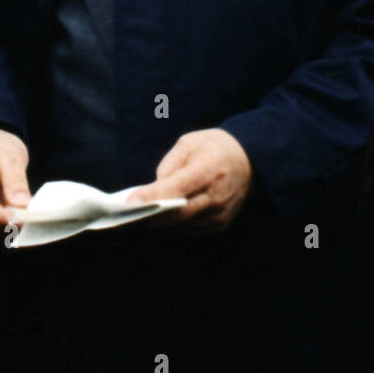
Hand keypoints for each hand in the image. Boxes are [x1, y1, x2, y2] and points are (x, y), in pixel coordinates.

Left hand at [128, 128, 252, 232]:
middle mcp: (217, 195)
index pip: (178, 188)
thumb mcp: (190, 142)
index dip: (153, 197)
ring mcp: (220, 214)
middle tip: (123, 219)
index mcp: (210, 169)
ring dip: (158, 225)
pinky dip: (173, 227)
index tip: (130, 202)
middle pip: (177, 214)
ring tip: (133, 222)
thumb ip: (170, 164)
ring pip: (181, 226)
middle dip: (149, 218)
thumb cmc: (214, 147)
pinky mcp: (220, 225)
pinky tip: (157, 221)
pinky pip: (190, 230)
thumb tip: (153, 189)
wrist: (250, 160)